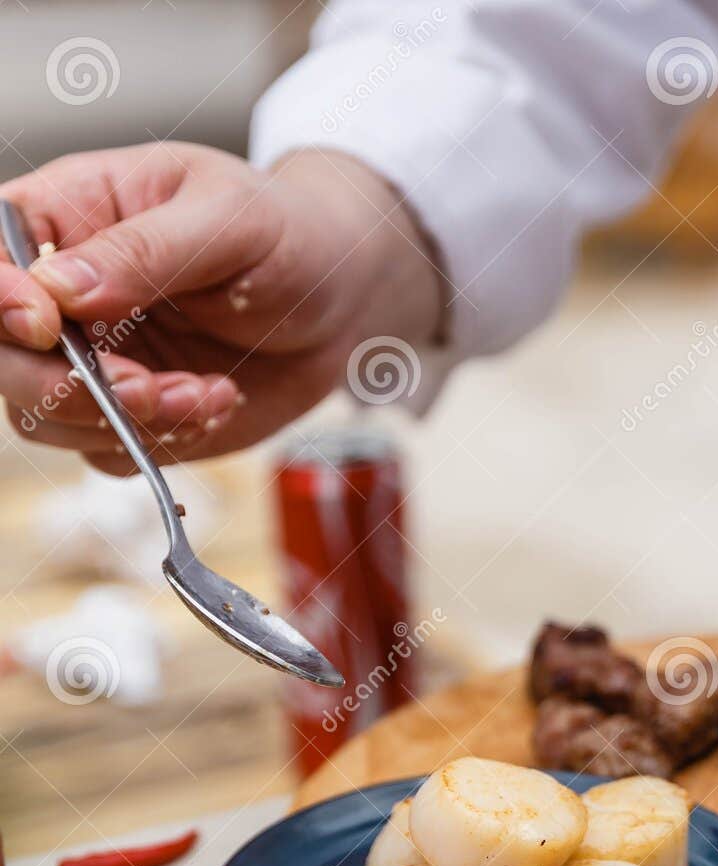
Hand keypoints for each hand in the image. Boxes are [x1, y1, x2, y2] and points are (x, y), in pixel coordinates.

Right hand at [0, 143, 444, 471]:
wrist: (340, 299)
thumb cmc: (285, 232)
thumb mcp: (227, 219)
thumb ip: (144, 251)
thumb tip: (58, 287)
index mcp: (66, 216)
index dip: (1, 302)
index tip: (47, 325)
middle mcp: (65, 297)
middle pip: (5, 358)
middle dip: (65, 387)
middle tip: (147, 388)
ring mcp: (94, 363)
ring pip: (48, 418)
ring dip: (123, 422)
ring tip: (204, 392)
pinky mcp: (132, 417)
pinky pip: (111, 453)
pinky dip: (162, 445)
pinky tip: (216, 403)